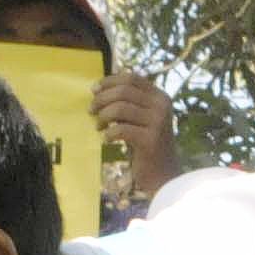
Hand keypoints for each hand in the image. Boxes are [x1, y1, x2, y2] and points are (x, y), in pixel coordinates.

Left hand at [89, 72, 181, 191]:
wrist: (163, 175)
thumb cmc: (146, 145)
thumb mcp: (141, 118)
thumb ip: (128, 103)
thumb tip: (98, 90)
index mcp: (159, 97)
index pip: (132, 78)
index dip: (110, 81)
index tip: (94, 90)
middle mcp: (161, 106)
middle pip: (124, 91)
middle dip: (102, 99)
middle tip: (91, 110)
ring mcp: (158, 123)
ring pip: (120, 108)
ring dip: (103, 116)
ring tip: (98, 126)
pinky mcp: (151, 140)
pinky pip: (121, 129)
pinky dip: (109, 133)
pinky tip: (106, 140)